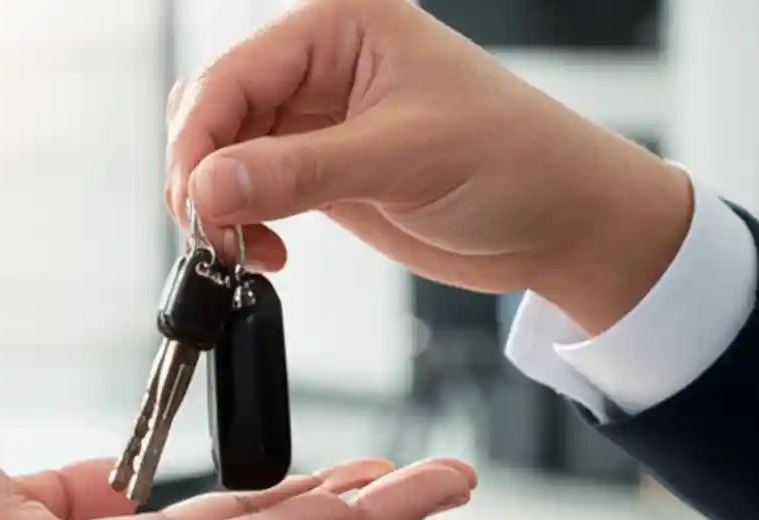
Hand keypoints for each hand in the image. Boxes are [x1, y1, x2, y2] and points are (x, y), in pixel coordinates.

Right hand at [167, 0, 692, 334]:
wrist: (562, 222)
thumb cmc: (516, 160)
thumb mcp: (404, 158)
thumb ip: (299, 173)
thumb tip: (209, 187)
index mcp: (338, 27)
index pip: (231, 76)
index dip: (200, 142)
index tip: (196, 203)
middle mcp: (318, 67)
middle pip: (214, 114)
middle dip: (202, 177)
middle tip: (214, 234)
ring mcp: (314, 121)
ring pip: (223, 158)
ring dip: (218, 208)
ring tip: (242, 251)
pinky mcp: (318, 171)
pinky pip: (249, 193)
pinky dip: (241, 226)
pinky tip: (264, 253)